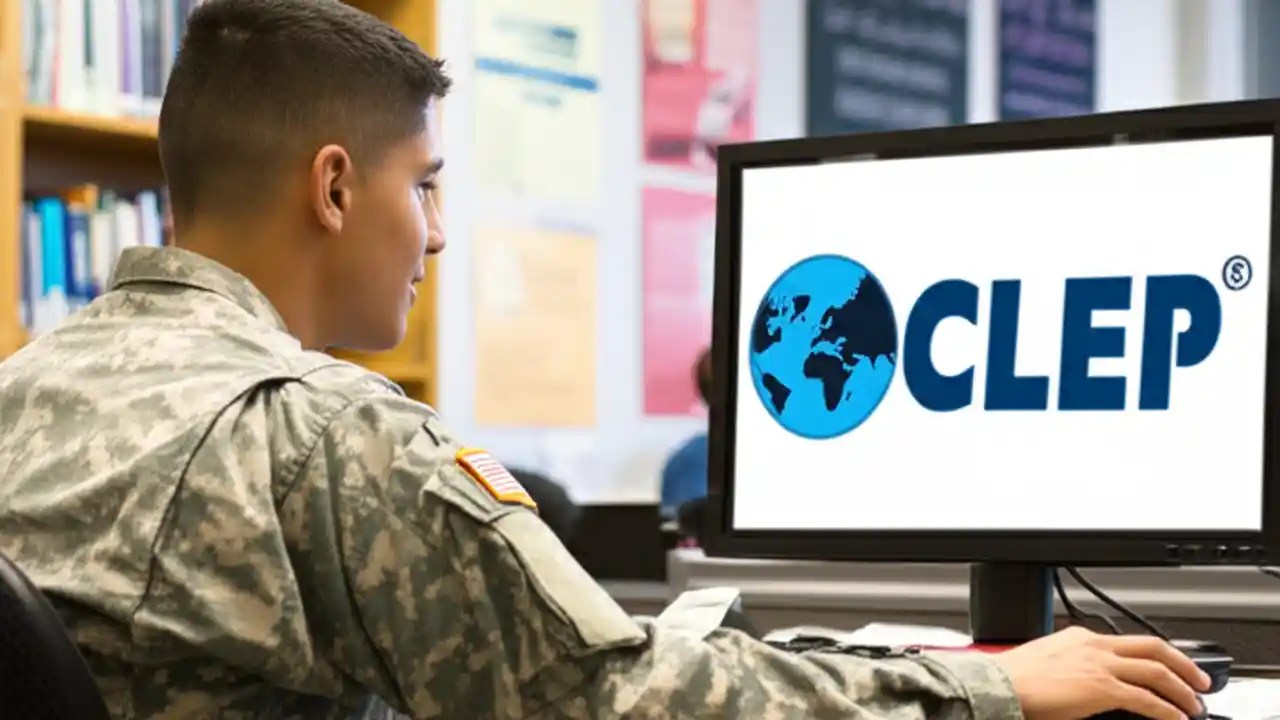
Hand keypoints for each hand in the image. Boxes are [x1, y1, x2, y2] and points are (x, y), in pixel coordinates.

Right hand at [993, 626, 1210, 719]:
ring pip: (1157, 671)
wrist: (999, 684)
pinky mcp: (1102, 688)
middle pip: (1153, 647)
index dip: (1156, 655)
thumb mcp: (1049, 663)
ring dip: (1182, 689)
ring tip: (1194, 705)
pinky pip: (1147, 699)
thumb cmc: (1014, 679)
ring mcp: (1100, 665)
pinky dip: (1168, 710)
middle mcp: (1095, 645)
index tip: (1166, 667)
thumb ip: (1073, 667)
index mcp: (1081, 638)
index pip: (1129, 642)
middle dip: (1183, 664)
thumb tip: (1086, 683)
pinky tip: (1177, 718)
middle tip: (1200, 680)